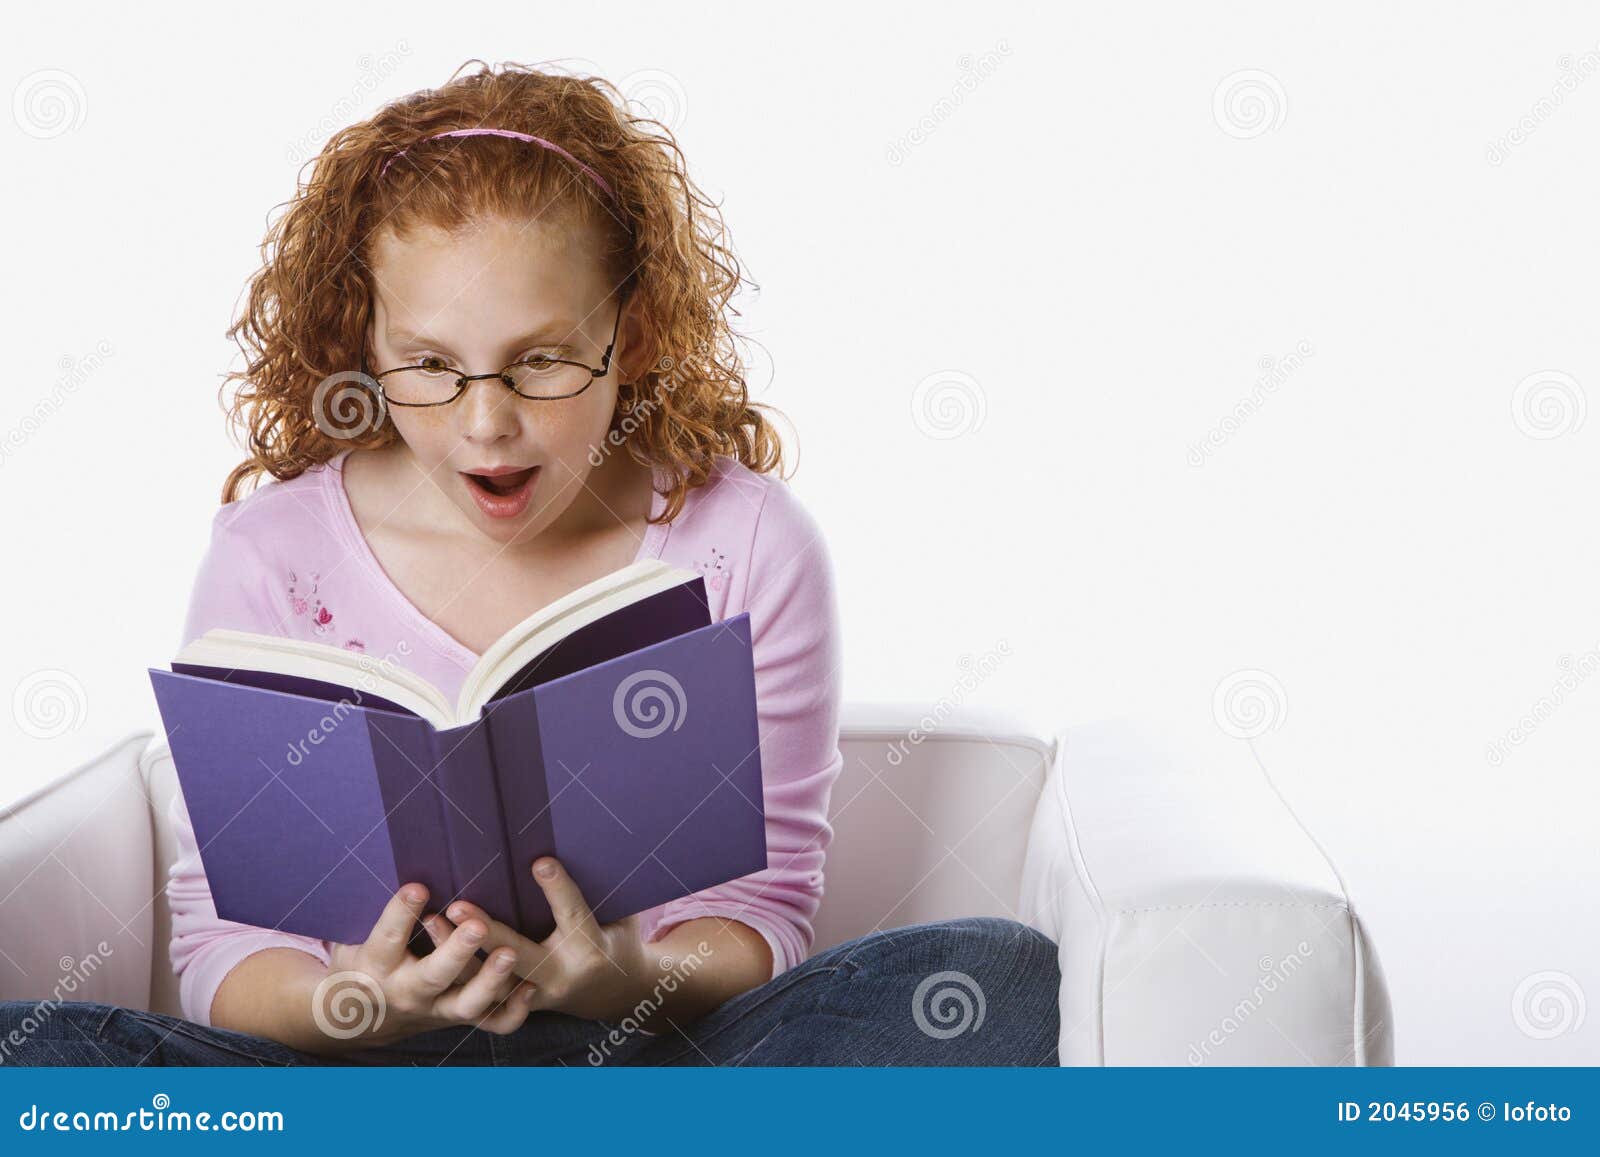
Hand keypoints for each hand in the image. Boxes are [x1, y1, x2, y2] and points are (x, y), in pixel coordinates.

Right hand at [320, 883, 538, 1047]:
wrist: (364, 1017)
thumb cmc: (366, 960)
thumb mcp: (354, 938)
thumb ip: (375, 910)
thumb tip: (376, 862)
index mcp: (379, 965)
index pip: (388, 938)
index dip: (401, 913)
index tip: (418, 887)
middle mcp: (410, 991)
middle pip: (433, 977)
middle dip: (456, 952)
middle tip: (476, 925)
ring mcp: (439, 1009)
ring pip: (467, 1004)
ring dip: (490, 980)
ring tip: (509, 953)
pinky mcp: (461, 1019)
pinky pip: (492, 1024)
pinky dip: (514, 1010)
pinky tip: (530, 985)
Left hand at [434, 857, 652, 1022]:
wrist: (614, 994)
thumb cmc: (615, 940)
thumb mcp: (620, 915)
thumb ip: (600, 889)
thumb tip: (580, 844)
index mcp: (589, 950)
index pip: (571, 914)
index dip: (557, 888)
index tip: (539, 861)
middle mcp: (559, 977)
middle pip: (519, 954)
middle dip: (488, 931)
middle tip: (459, 905)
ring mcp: (536, 997)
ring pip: (492, 981)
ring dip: (459, 952)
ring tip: (433, 921)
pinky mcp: (517, 1008)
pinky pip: (484, 995)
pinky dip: (458, 972)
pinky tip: (433, 947)